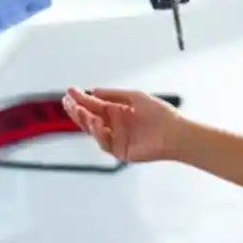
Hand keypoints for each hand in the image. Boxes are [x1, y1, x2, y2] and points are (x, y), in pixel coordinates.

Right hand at [61, 87, 183, 161]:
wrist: (175, 133)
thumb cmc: (161, 114)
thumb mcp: (135, 97)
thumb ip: (113, 94)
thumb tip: (94, 91)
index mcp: (118, 111)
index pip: (94, 104)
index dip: (81, 98)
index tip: (70, 91)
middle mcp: (115, 125)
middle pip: (90, 117)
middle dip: (77, 109)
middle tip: (67, 101)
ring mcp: (117, 138)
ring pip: (93, 130)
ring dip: (84, 119)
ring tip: (78, 109)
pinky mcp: (120, 151)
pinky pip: (104, 142)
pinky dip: (98, 132)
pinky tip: (97, 122)